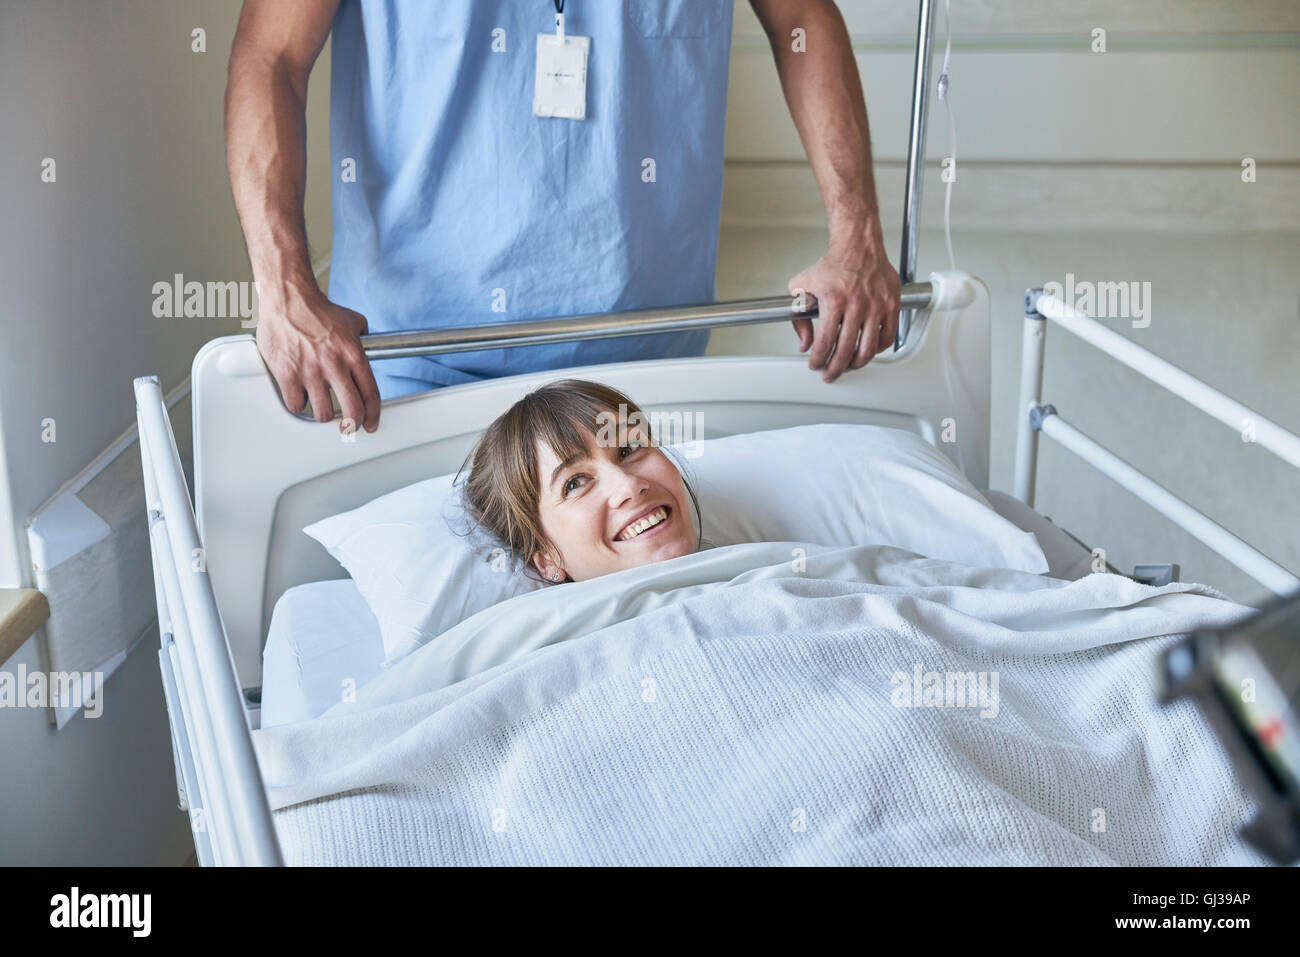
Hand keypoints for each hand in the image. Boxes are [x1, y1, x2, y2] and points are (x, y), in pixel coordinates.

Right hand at [255, 286, 380, 433]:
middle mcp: (334, 366)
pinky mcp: (287, 374)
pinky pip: (296, 404)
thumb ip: (364, 337)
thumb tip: (370, 343)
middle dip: (353, 424)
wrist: (289, 298)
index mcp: (353, 355)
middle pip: (352, 410)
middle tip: (349, 427)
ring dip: (324, 414)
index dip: (374, 415)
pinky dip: (299, 404)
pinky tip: (301, 397)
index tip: (371, 423)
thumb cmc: (317, 309)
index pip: (371, 395)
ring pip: (323, 413)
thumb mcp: (352, 321)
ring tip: (322, 407)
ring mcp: (310, 372)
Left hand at [787, 241, 901, 382]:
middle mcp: (857, 304)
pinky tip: (866, 350)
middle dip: (835, 368)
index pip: (825, 344)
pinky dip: (877, 350)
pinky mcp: (891, 305)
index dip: (818, 361)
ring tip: (848, 366)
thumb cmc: (831, 266)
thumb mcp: (801, 287)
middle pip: (846, 351)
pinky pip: (887, 338)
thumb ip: (798, 318)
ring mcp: (877, 305)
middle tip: (830, 373)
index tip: (815, 365)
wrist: (858, 246)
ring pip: (868, 349)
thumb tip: (805, 344)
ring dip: (856, 364)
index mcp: (833, 301)